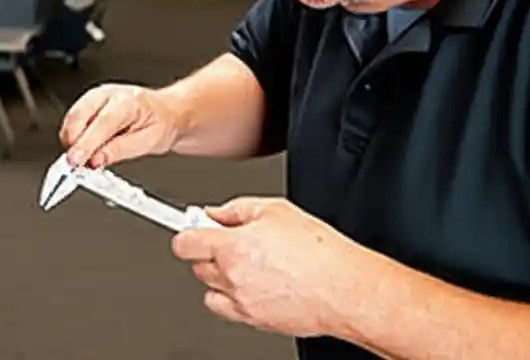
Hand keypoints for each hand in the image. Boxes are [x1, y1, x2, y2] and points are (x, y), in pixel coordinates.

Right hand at [58, 83, 180, 167]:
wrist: (166, 112)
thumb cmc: (161, 123)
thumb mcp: (149, 142)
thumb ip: (120, 150)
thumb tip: (95, 160)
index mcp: (128, 102)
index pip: (101, 123)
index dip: (86, 143)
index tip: (77, 161)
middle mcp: (108, 94)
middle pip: (79, 116)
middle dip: (73, 142)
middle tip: (76, 165)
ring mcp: (96, 96)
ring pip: (71, 118)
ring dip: (72, 141)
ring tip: (84, 159)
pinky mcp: (88, 102)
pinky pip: (73, 119)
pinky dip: (73, 137)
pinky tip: (84, 149)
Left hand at [171, 197, 374, 338]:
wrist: (345, 289)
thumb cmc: (320, 252)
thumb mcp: (276, 210)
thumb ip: (236, 209)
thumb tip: (216, 214)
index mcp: (231, 247)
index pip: (184, 243)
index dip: (188, 233)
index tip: (193, 228)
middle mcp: (231, 276)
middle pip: (197, 264)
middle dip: (209, 251)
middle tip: (232, 242)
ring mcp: (240, 301)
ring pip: (210, 287)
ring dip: (220, 274)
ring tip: (249, 264)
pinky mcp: (253, 320)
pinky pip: (225, 308)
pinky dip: (230, 297)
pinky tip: (251, 285)